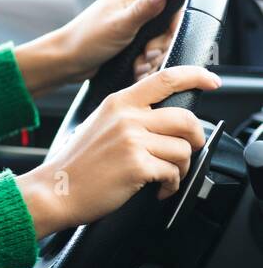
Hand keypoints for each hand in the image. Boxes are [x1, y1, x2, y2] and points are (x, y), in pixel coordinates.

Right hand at [14, 64, 221, 237]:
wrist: (55, 190)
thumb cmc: (77, 164)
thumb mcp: (99, 126)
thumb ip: (129, 116)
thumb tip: (165, 122)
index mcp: (118, 103)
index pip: (165, 79)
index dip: (195, 76)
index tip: (211, 81)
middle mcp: (126, 117)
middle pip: (186, 118)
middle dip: (195, 139)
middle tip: (186, 151)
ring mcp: (132, 141)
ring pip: (183, 149)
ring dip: (181, 168)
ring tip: (164, 176)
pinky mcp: (137, 165)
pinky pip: (173, 173)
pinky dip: (171, 185)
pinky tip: (158, 189)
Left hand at [60, 0, 184, 82]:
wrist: (67, 61)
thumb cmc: (87, 40)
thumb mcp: (120, 24)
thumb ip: (144, 8)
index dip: (173, 20)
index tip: (169, 36)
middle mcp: (133, 3)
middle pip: (166, 22)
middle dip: (161, 43)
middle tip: (148, 54)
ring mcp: (131, 21)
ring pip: (159, 38)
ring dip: (153, 55)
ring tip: (140, 65)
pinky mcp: (129, 37)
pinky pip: (148, 48)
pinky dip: (146, 60)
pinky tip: (138, 69)